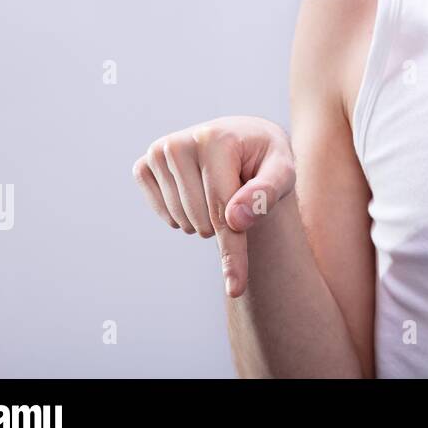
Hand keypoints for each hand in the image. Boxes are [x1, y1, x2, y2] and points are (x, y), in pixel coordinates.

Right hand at [132, 115, 295, 297]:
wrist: (244, 138)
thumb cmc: (266, 158)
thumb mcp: (283, 171)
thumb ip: (267, 193)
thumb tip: (235, 220)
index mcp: (215, 139)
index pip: (223, 209)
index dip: (234, 251)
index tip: (236, 289)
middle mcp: (180, 144)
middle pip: (202, 219)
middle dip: (224, 221)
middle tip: (238, 194)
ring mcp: (157, 153)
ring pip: (183, 221)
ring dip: (205, 218)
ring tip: (220, 187)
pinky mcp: (144, 165)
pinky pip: (165, 215)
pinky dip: (184, 215)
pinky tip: (197, 190)